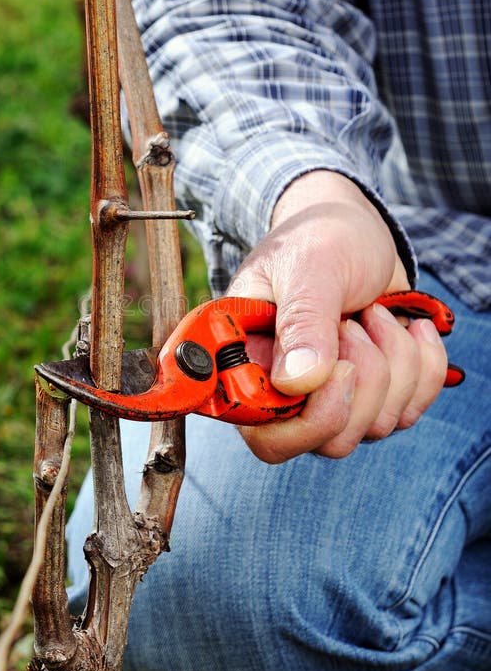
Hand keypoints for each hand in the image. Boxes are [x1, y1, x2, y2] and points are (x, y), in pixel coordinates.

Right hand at [228, 171, 448, 461]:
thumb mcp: (309, 266)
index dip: (308, 416)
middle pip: (329, 441)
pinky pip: (410, 410)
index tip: (338, 363)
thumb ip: (302, 320)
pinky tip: (407, 326)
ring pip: (374, 426)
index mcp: (247, 364)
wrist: (358, 229)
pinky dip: (423, 365)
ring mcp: (330, 399)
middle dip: (363, 380)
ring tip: (373, 313)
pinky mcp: (372, 396)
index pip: (264, 435)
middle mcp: (284, 393)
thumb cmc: (319, 237)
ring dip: (392, 362)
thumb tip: (297, 382)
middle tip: (354, 323)